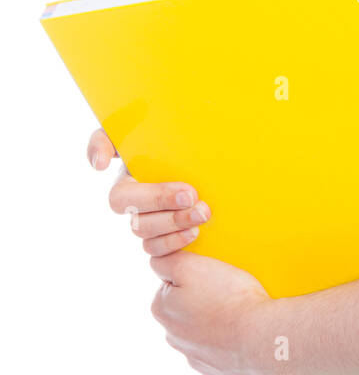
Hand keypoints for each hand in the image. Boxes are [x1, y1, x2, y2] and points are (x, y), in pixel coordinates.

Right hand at [87, 127, 211, 253]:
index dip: (97, 149)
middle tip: (190, 195)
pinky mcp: (162, 243)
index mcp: (138, 157)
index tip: (104, 162)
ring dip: (172, 222)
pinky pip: (155, 252)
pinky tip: (194, 235)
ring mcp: (145, 218)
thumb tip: (105, 158)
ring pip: (140, 227)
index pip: (103, 141)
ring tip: (202, 214)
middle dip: (156, 197)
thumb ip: (165, 123)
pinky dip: (173, 245)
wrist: (244, 191)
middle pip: (121, 198)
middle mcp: (135, 189)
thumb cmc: (211, 160)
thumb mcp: (194, 139)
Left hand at [148, 249, 272, 374]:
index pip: (171, 285)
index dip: (193, 276)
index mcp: (163, 310)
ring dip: (218, 325)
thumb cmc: (230, 299)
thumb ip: (166, 261)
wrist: (264, 338)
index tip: (212, 275)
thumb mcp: (190, 265)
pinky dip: (234, 346)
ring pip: (205, 334)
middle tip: (229, 292)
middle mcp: (174, 338)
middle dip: (204, 301)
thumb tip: (157, 263)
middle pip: (187, 311)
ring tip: (242, 314)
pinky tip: (247, 335)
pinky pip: (225, 355)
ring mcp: (197, 360)